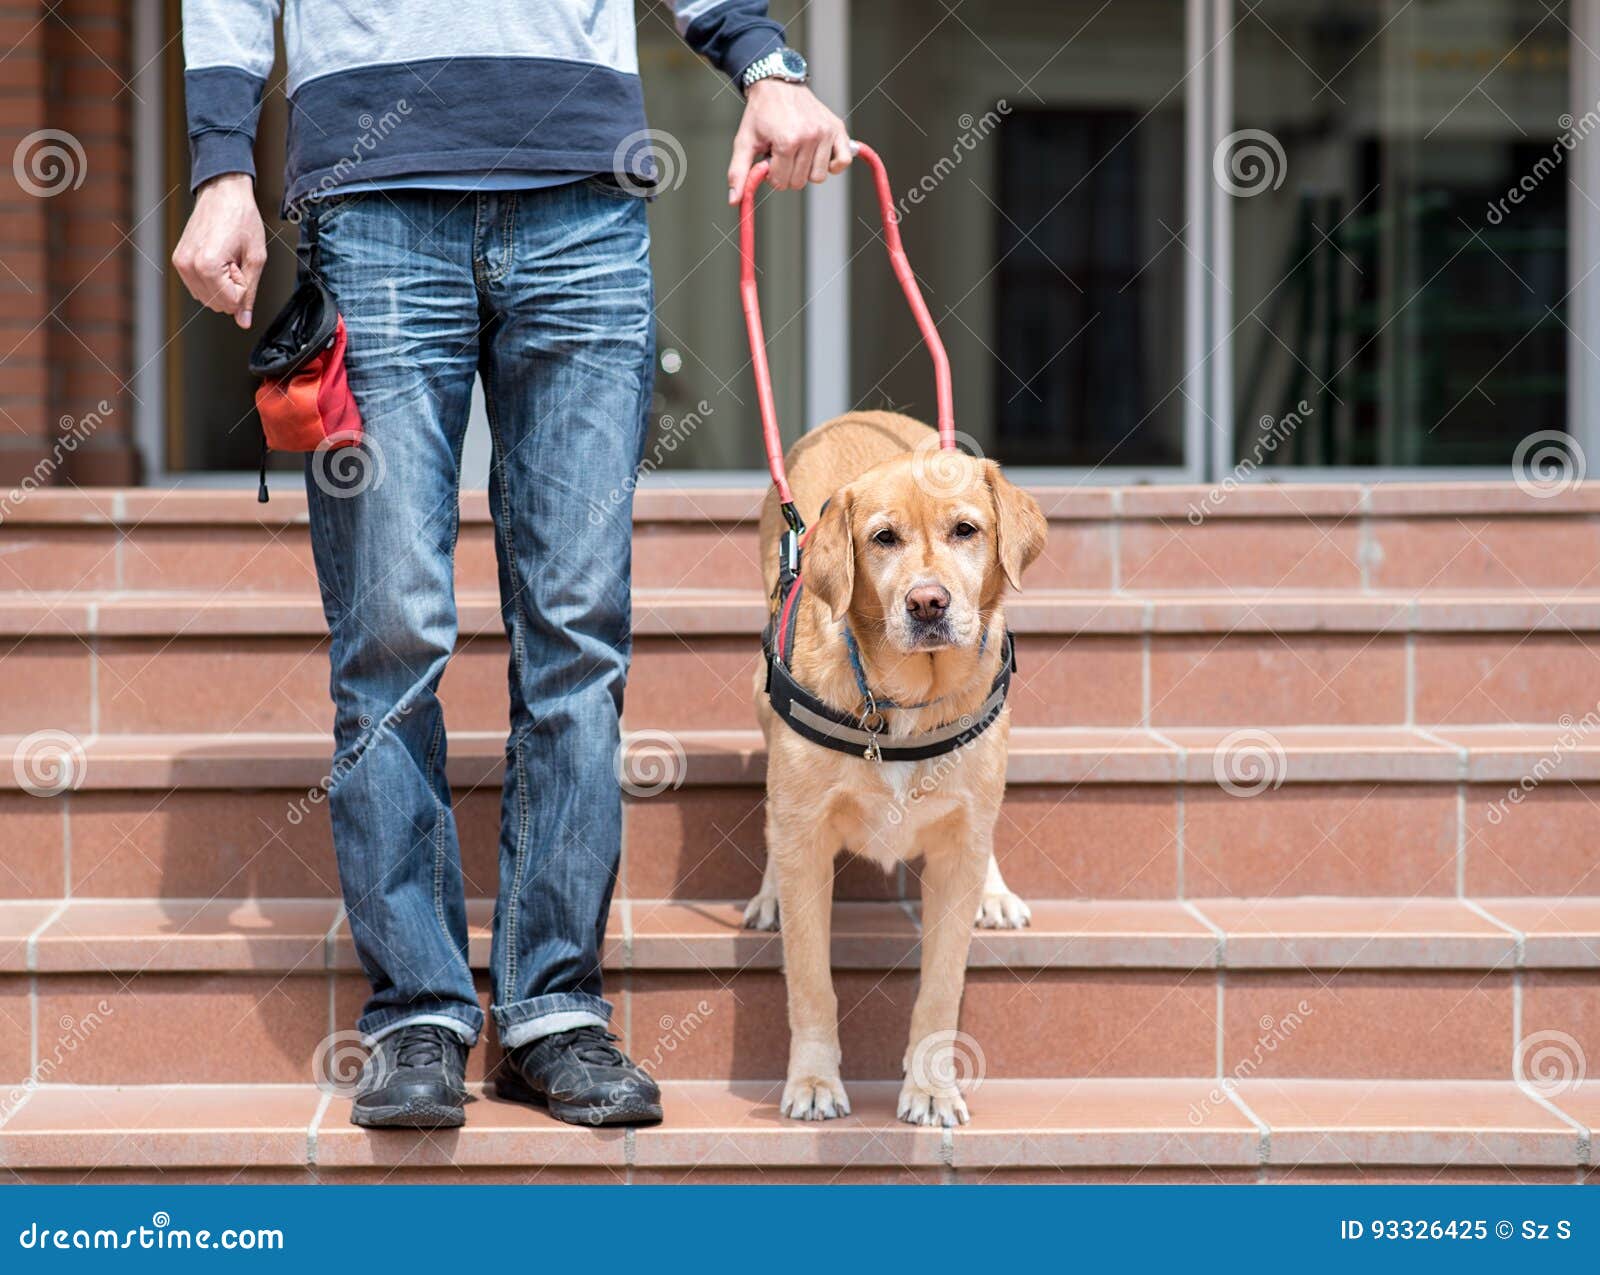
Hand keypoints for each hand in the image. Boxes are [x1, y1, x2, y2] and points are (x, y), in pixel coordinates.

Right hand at [171, 173, 267, 327]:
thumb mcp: (256, 258)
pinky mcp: (179, 260)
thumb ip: (250, 292)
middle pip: (217, 304)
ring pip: (207, 298)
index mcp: (207, 265)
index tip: (241, 265)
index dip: (243, 287)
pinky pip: (198, 287)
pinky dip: (211, 280)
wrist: (223, 192)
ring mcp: (181, 263)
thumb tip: (244, 320)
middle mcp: (189, 266)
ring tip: (226, 258)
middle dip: (232, 288)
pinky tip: (217, 257)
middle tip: (235, 261)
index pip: (230, 304)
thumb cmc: (241, 217)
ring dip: (222, 285)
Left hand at [727, 80, 850, 204]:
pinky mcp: (837, 129)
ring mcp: (825, 133)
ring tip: (798, 151)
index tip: (769, 159)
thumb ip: (739, 172)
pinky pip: (843, 161)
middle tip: (782, 153)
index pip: (781, 182)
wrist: (778, 84)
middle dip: (787, 173)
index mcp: (786, 141)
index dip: (772, 175)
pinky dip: (833, 165)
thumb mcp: (744, 141)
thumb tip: (735, 200)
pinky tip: (820, 157)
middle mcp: (809, 136)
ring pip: (819, 176)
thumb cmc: (761, 113)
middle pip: (800, 182)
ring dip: (807, 170)